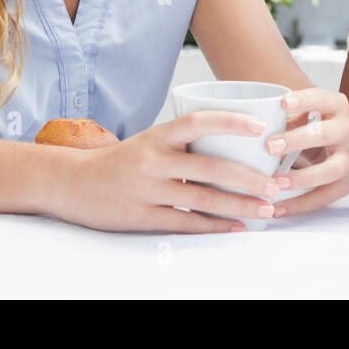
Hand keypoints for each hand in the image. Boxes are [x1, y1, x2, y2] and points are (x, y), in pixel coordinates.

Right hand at [47, 110, 287, 232]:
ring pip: (203, 198)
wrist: (72, 183)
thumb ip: (183, 143)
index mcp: (156, 135)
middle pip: (210, 166)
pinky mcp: (141, 216)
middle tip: (276, 185)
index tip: (261, 127)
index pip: (198, 121)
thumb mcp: (149, 142)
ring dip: (239, 206)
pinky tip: (236, 227)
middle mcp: (152, 159)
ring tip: (266, 210)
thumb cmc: (120, 162)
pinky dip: (214, 226)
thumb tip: (233, 144)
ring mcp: (146, 189)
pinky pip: (185, 221)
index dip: (231, 121)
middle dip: (248, 178)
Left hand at [265, 88, 348, 218]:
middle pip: (326, 134)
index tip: (282, 104)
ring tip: (276, 183)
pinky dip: (302, 204)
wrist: (339, 146)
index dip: (303, 101)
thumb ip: (281, 120)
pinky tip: (279, 208)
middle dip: (297, 141)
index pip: (321, 99)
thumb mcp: (300, 117)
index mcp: (336, 106)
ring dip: (302, 178)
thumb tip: (248, 129)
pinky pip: (327, 196)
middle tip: (270, 147)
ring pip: (331, 169)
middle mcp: (348, 130)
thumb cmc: (311, 128)